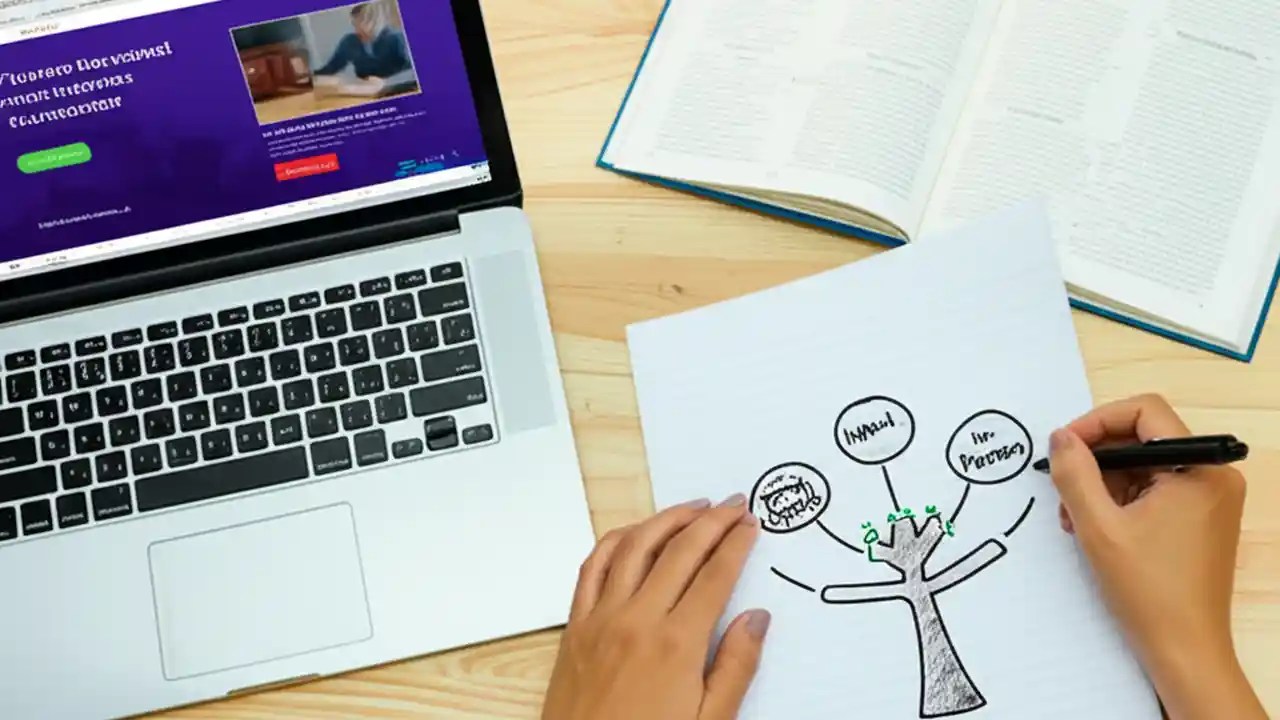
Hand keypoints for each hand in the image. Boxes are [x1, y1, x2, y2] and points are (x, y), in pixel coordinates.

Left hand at [542, 496, 769, 719]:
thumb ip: (735, 667)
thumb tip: (757, 618)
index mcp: (677, 644)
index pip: (715, 575)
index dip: (736, 543)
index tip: (750, 524)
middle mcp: (637, 620)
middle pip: (680, 550)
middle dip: (711, 521)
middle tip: (733, 504)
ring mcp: (601, 619)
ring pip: (635, 546)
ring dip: (666, 519)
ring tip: (692, 507)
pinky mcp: (575, 626)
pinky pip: (592, 567)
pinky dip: (615, 541)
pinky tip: (633, 533)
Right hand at [1048, 394, 1267, 719]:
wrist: (1185, 649)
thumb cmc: (1149, 591)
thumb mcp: (1098, 527)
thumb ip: (1075, 474)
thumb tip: (1059, 437)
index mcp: (1201, 470)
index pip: (1146, 412)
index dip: (1098, 421)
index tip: (1065, 446)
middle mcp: (1214, 476)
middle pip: (1144, 439)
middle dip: (1097, 460)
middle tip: (1063, 487)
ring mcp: (1210, 499)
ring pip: (1144, 466)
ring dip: (1103, 484)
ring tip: (1074, 517)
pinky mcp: (1200, 518)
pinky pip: (1154, 489)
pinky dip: (1121, 501)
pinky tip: (1095, 527)